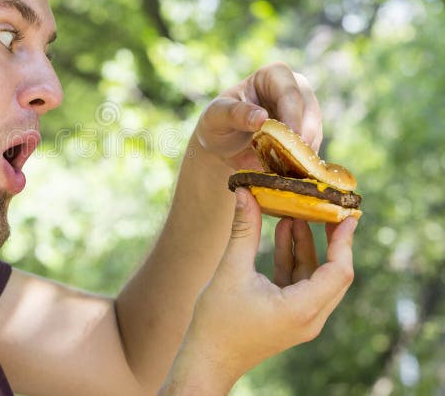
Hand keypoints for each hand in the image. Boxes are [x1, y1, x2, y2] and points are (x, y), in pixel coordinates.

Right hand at [161, 189, 356, 394]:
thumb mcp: (230, 271)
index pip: (339, 272)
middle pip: (334, 274)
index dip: (344, 242)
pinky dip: (295, 261)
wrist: (207, 359)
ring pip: (316, 278)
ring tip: (294, 216)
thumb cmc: (217, 322)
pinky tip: (284, 236)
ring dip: (307, 248)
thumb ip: (243, 231)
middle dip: (329, 240)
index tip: (346, 215)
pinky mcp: (290, 318)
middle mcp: (309, 318)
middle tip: (325, 210)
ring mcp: (301, 320)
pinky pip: (302, 285)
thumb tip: (245, 193)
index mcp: (301, 309)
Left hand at [195, 61, 321, 170]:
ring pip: (314, 131)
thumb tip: (261, 118)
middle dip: (304, 134)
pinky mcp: (306, 135)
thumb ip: (235, 113)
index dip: (292, 112)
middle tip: (296, 157)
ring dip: (304, 151)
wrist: (223, 145)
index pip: (289, 90)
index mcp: (272, 76)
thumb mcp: (216, 116)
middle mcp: (294, 89)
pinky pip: (311, 149)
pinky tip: (291, 171)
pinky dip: (303, 161)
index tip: (290, 135)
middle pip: (309, 110)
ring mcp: (303, 113)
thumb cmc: (218, 123)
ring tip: (289, 167)